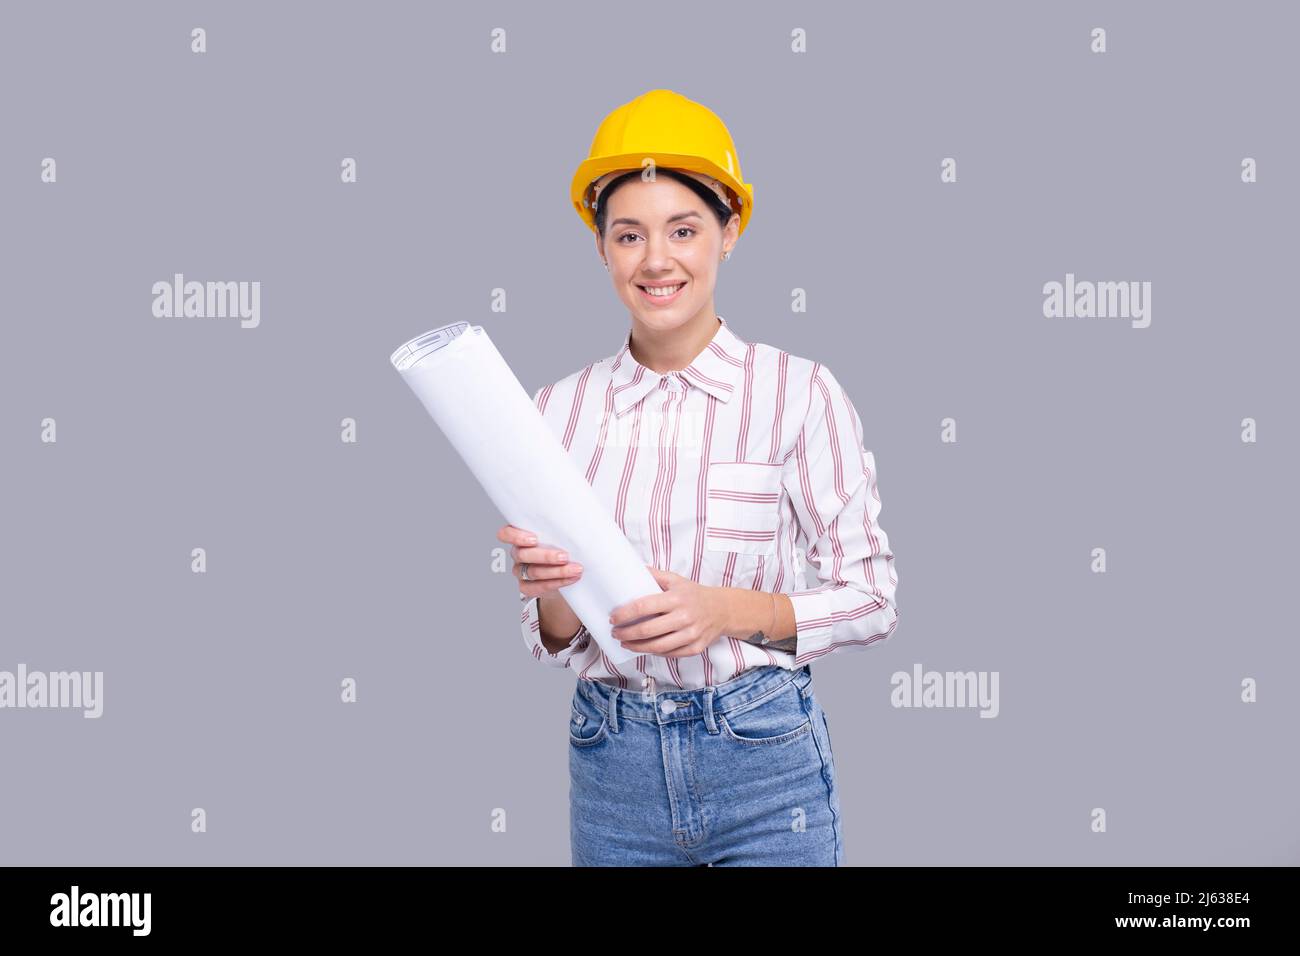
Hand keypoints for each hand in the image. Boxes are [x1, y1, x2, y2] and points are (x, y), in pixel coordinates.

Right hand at [496, 524, 583, 599]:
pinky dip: (557, 583)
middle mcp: (517, 554)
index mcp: (520, 536)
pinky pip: (538, 587)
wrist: (564, 571)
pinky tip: (571, 579)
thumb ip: (562, 523)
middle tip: (564, 557)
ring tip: (576, 569)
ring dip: (557, 571)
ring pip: (533, 572)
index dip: (516, 537)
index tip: (534, 539)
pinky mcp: (527, 587)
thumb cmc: (561, 545)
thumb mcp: (560, 532)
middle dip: (545, 556)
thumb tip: (583, 509)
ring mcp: (520, 571)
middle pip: (523, 555)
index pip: (506, 534)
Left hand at [609, 566, 730, 657]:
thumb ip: (655, 575)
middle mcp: (684, 617)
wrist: (722, 610)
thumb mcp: (676, 580)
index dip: (625, 614)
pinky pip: (670, 654)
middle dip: (626, 633)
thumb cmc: (694, 594)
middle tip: (615, 632)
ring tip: (624, 643)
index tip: (613, 617)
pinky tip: (644, 648)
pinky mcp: (695, 648)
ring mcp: (691, 634)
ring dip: (636, 646)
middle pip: (647, 630)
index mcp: (676, 598)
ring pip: (657, 646)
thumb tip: (631, 569)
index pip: (644, 606)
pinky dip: (654, 652)